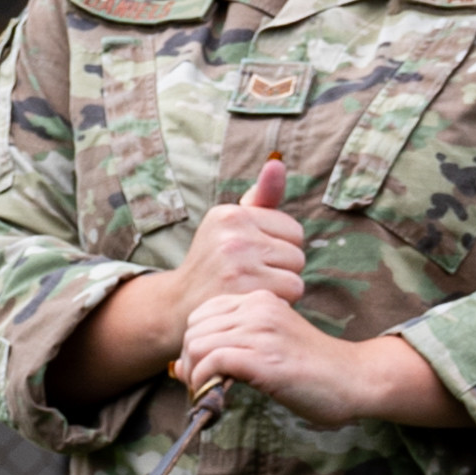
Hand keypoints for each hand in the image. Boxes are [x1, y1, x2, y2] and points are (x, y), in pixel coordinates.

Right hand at [53, 156, 302, 414]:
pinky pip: (291, 292)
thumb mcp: (231, 229)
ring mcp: (237, 261)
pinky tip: (254, 305)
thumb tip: (277, 164)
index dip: (279, 250)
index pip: (293, 230)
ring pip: (296, 274)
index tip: (253, 261)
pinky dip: (279, 303)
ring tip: (251, 291)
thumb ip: (260, 199)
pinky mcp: (243, 289)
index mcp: (230, 214)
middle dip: (281, 270)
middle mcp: (232, 233)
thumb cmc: (214, 267)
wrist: (178, 310)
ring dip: (281, 289)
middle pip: (297, 253)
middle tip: (250, 280)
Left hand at [177, 291, 460, 429]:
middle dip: (188, 359)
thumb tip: (185, 364)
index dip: (193, 342)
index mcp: (261, 300)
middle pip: (194, 327)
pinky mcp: (264, 358)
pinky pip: (212, 361)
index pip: (202, 311)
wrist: (353, 378)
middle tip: (197, 384)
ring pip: (197, 343)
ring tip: (202, 392)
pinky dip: (202, 382)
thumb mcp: (272, 344)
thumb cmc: (313, 369)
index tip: (199, 368)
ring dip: (192, 373)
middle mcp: (259, 309)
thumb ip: (237, 344)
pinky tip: (211, 396)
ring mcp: (262, 332)